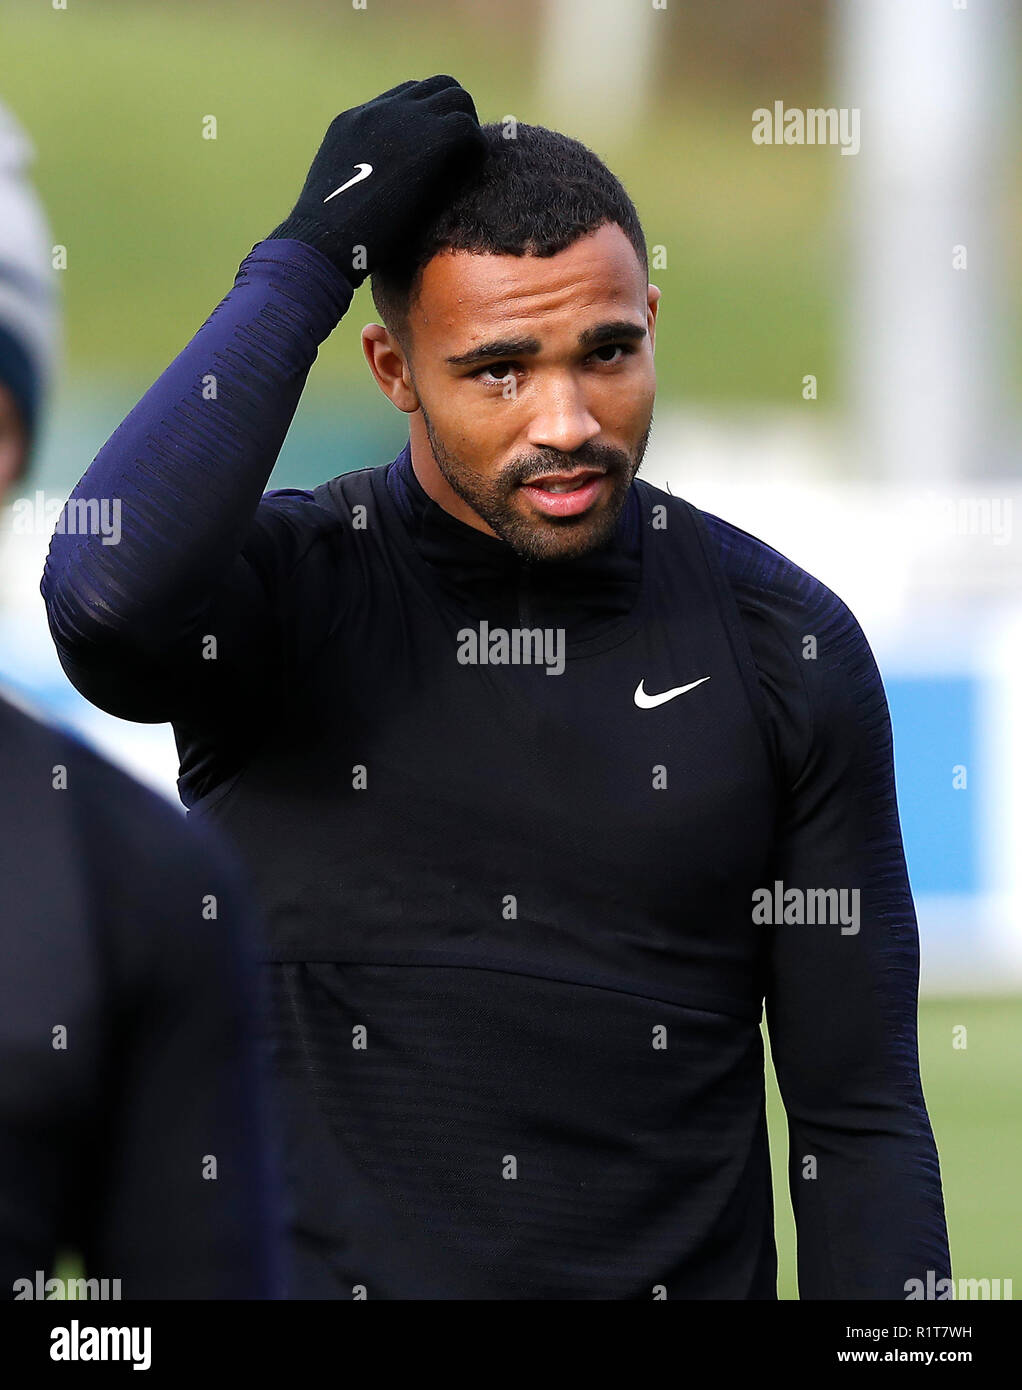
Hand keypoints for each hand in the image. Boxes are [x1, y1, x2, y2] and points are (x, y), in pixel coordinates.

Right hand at [266, 75, 484, 284]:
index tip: (435, 153)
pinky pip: (468, 129)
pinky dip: (473, 152)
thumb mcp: (338, 196)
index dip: (428, 120)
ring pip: (457, 99)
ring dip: (467, 131)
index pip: (405, 97)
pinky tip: (464, 182)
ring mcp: (404, 121)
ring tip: (463, 170)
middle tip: (458, 158)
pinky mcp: (429, 140)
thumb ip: (361, 177)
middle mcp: (379, 112)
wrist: (323, 240)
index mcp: (354, 121)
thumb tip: (380, 196)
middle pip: (436, 87)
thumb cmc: (327, 239)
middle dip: (453, 116)